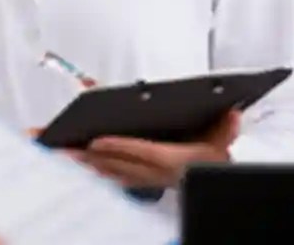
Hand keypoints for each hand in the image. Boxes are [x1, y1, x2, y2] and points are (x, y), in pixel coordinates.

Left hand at [77, 110, 240, 188]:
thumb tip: (232, 112)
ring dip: (86, 164)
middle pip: (117, 164)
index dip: (119, 147)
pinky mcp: (138, 180)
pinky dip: (94, 169)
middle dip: (89, 156)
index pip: (142, 153)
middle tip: (65, 147)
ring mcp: (144, 179)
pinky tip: (77, 162)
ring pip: (109, 171)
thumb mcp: (222, 137)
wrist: (211, 178)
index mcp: (173, 160)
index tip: (97, 141)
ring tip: (61, 152)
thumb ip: (226, 126)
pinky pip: (110, 175)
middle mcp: (155, 173)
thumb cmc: (210, 156)